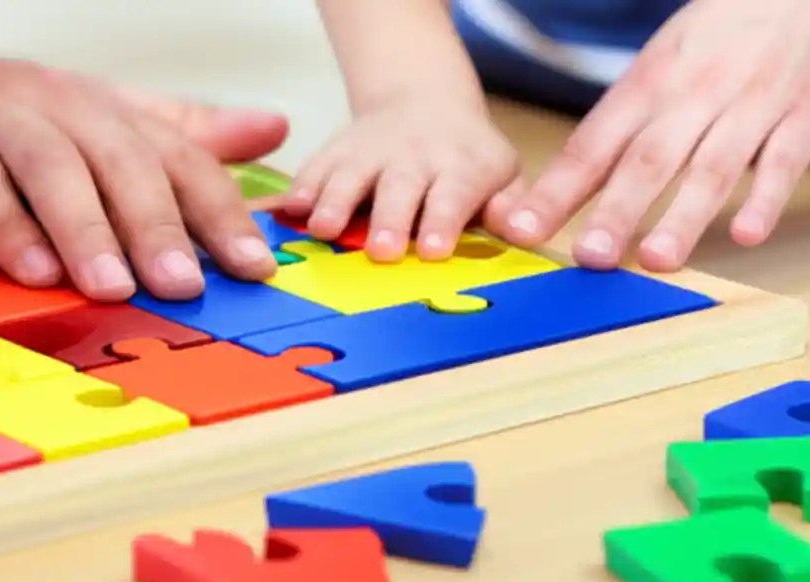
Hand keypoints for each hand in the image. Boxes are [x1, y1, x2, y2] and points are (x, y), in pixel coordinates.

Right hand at [0, 58, 289, 301]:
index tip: (252, 269)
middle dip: (153, 223)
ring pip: (45, 162)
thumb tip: (275, 128)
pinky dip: (0, 223)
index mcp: (104, 109)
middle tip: (181, 285)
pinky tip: (29, 271)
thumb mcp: (103, 129)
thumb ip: (182, 137)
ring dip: (82, 226)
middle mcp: (53, 100)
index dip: (218, 210)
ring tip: (111, 286)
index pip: (175, 155)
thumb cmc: (17, 129)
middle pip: (115, 156)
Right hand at [278, 89, 520, 261]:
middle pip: (400, 188)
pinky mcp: (335, 151)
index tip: (436, 250)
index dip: (444, 221)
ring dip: (335, 202)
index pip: (453, 194)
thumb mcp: (503, 175)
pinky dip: (301, 188)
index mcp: (460, 167)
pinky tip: (288, 209)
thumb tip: (521, 230)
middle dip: (390, 219)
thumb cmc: (467, 160)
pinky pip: (315, 168)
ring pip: (350, 176)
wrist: (423, 101)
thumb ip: (510, 206)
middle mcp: (414, 158)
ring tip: (323, 229)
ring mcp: (370, 153)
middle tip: (383, 251)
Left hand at [493, 0, 809, 270]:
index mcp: (645, 86)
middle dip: (615, 211)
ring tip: (657, 260)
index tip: (521, 230)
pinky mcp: (805, 116)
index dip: (555, 191)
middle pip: (647, 160)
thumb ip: (614, 134)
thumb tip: (552, 199)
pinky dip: (766, 198)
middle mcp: (692, 96)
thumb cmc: (711, 45)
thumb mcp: (654, 72)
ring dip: (684, 216)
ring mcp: (750, 105)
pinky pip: (783, 160)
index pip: (590, 146)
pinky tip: (748, 235)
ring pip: (712, 167)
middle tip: (589, 258)